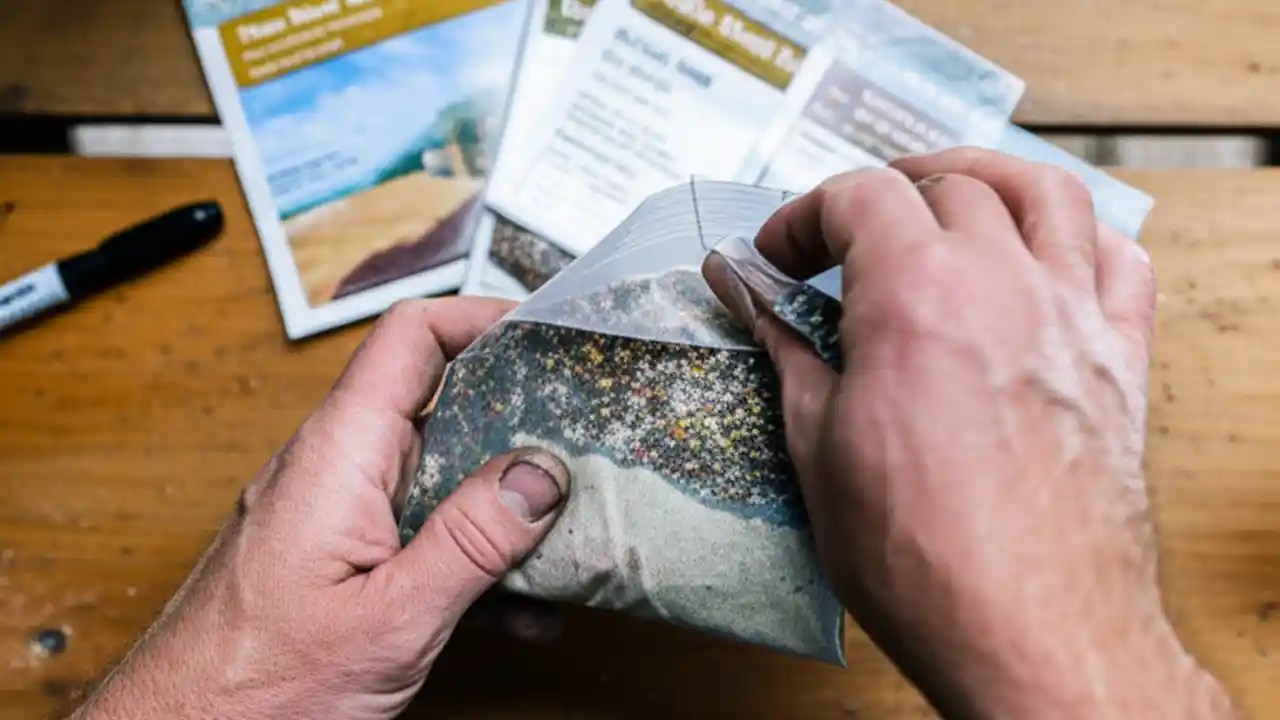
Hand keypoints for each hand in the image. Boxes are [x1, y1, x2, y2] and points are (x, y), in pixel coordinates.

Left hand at [72, 298, 570, 719]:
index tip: (545, 331)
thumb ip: (470, 542)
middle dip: (513, 412)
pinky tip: (510, 593)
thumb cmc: (253, 689)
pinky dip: (464, 540)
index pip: (410, 337)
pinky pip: (412, 517)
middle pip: (433, 397)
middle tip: (579, 436)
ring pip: (431, 464)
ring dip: (496, 490)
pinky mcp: (334, 548)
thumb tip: (541, 472)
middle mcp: (330, 466)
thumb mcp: (391, 619)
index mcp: (337, 456)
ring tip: (562, 523)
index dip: (480, 317)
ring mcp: (331, 507)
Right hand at [707, 150, 1235, 717]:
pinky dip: (1078, 234)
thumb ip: (783, 347)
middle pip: (943, 186)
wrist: (1029, 629)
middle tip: (839, 244)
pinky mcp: (1120, 357)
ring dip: (981, 179)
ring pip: (1042, 192)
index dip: (804, 216)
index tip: (779, 258)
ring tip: (939, 198)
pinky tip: (1040, 253)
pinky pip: (1119, 259)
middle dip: (878, 198)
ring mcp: (1073, 313)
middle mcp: (1004, 282)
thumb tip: (742, 290)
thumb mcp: (817, 445)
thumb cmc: (919, 556)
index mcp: (916, 294)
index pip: (858, 197)